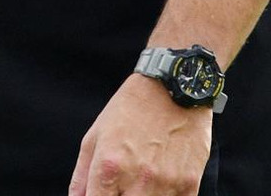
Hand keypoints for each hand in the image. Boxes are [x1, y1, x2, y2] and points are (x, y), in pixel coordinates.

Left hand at [69, 73, 212, 195]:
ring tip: (142, 179)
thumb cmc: (131, 109)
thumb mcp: (95, 136)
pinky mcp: (189, 183)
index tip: (103, 195)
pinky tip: (161, 182)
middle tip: (123, 186)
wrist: (173, 85)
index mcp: (109, 167)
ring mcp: (165, 183)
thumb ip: (82, 177)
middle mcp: (137, 179)